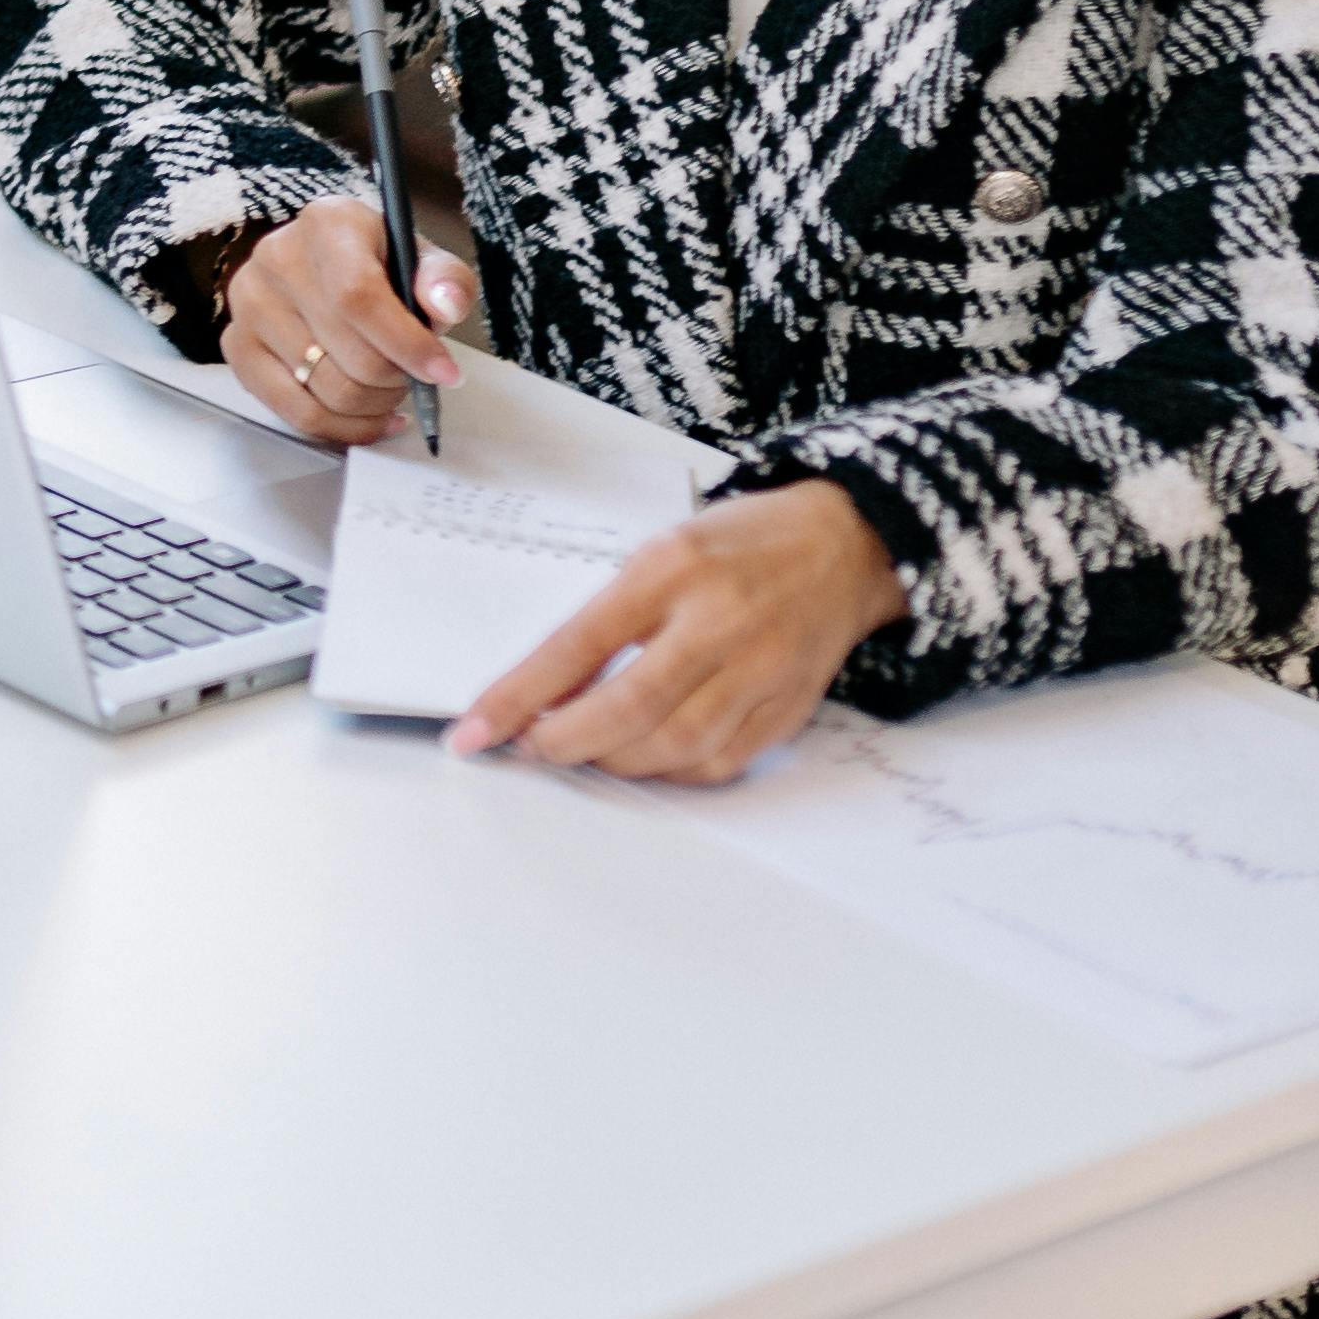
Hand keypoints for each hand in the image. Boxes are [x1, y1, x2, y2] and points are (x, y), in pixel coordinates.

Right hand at [220, 199, 467, 444]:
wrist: (325, 265)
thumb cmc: (379, 264)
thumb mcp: (423, 258)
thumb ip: (446, 279)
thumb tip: (444, 307)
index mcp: (326, 224)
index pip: (359, 296)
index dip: (406, 343)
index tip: (444, 373)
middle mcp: (275, 258)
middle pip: (347, 352)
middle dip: (395, 380)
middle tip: (414, 378)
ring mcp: (248, 305)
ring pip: (325, 390)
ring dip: (372, 405)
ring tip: (390, 392)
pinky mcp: (236, 346)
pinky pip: (293, 412)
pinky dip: (342, 428)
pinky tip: (369, 419)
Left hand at [448, 479, 907, 782]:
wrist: (845, 546)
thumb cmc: (738, 546)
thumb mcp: (659, 554)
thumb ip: (608, 617)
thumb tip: (545, 689)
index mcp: (673, 569)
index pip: (579, 643)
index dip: (520, 695)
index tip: (473, 730)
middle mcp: (721, 621)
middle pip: (630, 706)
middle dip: (564, 741)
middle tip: (528, 746)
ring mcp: (762, 669)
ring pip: (674, 745)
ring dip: (611, 761)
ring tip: (579, 749)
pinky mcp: (789, 708)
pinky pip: (718, 762)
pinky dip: (666, 772)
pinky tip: (640, 758)